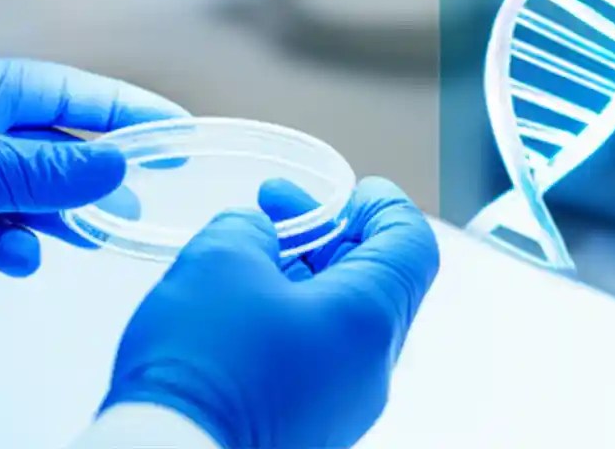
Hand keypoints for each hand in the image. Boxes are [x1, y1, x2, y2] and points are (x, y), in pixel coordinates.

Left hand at [0, 55, 185, 311]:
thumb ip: (40, 172)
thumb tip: (116, 168)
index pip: (64, 92)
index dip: (122, 109)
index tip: (173, 128)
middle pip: (53, 143)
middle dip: (98, 171)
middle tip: (142, 197)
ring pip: (28, 189)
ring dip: (62, 213)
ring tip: (99, 234)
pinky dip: (15, 244)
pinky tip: (23, 259)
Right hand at [101, 178, 440, 448]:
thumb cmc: (203, 367)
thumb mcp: (220, 259)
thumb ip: (250, 229)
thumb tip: (256, 236)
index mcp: (369, 319)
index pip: (412, 244)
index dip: (384, 205)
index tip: (354, 189)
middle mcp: (370, 368)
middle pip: (375, 281)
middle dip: (327, 233)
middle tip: (278, 206)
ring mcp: (342, 406)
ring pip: (341, 322)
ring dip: (304, 276)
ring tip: (248, 253)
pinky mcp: (309, 428)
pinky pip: (317, 360)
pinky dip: (290, 320)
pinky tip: (239, 305)